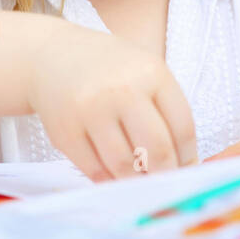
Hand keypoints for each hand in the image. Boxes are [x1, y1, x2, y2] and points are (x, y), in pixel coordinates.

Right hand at [26, 21, 197, 181]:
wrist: (52, 55)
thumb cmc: (109, 68)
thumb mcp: (145, 71)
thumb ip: (166, 109)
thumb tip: (184, 165)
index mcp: (152, 72)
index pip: (182, 128)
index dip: (188, 157)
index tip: (186, 169)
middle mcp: (122, 89)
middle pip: (157, 150)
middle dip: (166, 174)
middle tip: (165, 183)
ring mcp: (91, 110)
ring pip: (125, 166)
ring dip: (137, 182)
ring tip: (140, 180)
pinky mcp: (65, 132)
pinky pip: (95, 171)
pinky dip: (110, 180)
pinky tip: (115, 175)